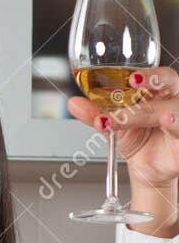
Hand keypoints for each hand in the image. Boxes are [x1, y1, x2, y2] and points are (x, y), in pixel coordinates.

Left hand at [68, 66, 178, 190]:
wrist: (149, 167)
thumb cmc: (140, 139)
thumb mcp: (114, 125)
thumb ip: (95, 114)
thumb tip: (74, 104)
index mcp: (159, 92)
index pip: (159, 75)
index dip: (149, 74)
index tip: (132, 78)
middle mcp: (174, 101)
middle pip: (172, 83)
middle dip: (156, 81)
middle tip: (135, 84)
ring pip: (177, 112)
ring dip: (166, 115)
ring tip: (160, 118)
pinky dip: (176, 130)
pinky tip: (169, 125)